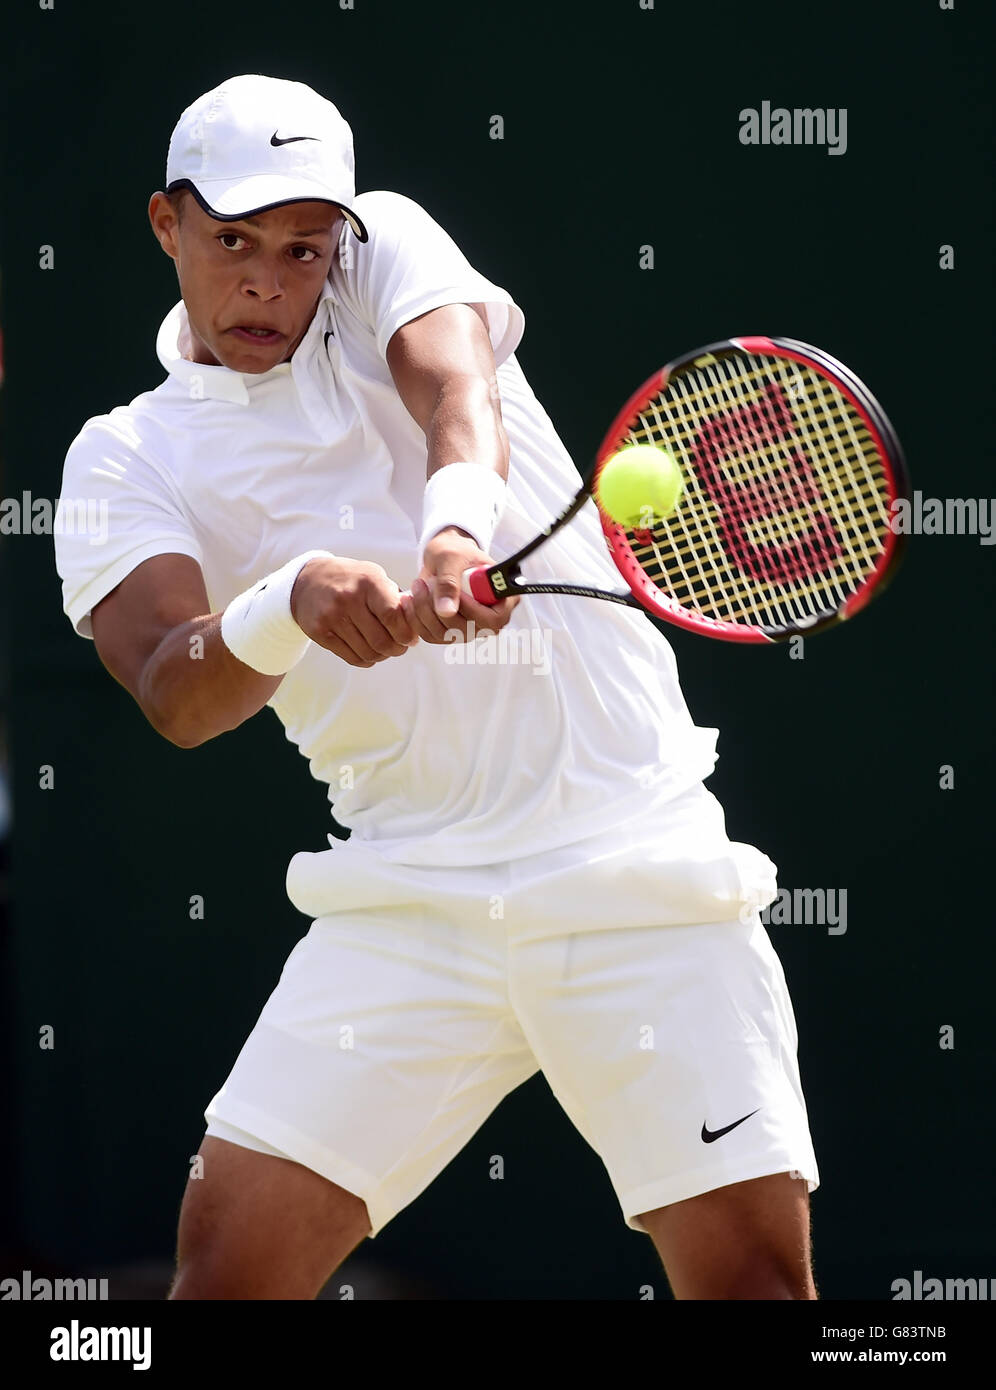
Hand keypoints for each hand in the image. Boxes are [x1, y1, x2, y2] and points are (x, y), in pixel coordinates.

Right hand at [290, 555, 419, 667]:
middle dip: (397, 649)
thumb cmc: (350, 579)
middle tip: (400, 646)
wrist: (308, 581)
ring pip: (368, 653)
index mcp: (368, 582)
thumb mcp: (374, 575)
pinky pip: (352, 657)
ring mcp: (331, 617)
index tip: (410, 638)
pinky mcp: (319, 632)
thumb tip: (416, 623)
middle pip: (382, 640)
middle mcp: (348, 598)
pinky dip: (366, 660)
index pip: (393, 616)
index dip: (406, 633)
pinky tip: (369, 651)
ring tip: (385, 648)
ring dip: (382, 656)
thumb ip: (395, 597)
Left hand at [401, 527, 519, 643]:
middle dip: (439, 608)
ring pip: (445, 635)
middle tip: (425, 583)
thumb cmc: (455, 551)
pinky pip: (431, 635)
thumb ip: (449, 582)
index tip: (454, 591)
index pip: (494, 620)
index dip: (472, 611)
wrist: (443, 556)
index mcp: (503, 598)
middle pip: (467, 630)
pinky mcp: (450, 631)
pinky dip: (416, 619)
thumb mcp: (451, 558)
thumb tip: (447, 610)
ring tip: (418, 586)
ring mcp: (470, 627)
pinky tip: (411, 599)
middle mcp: (489, 617)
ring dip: (424, 611)